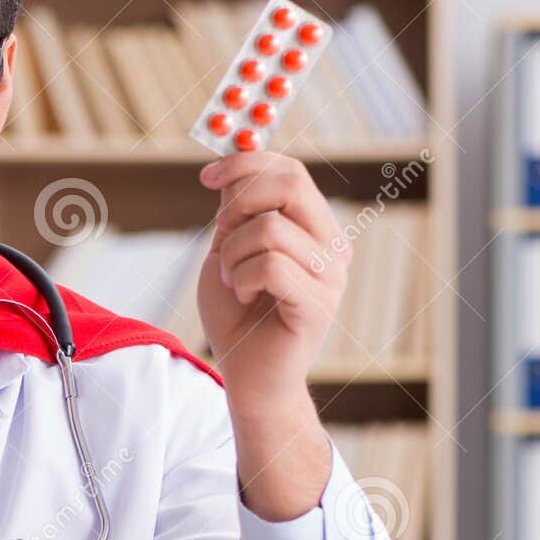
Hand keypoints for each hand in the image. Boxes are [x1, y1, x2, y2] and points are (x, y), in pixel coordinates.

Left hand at [196, 151, 348, 413]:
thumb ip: (235, 212)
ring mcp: (331, 277)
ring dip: (232, 252)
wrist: (247, 377)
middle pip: (291, 183)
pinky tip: (242, 296)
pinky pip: (271, 266)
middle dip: (239, 200)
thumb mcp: (227, 251)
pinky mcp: (319, 305)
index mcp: (315, 228)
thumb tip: (234, 166)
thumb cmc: (236, 316)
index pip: (291, 170)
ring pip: (271, 228)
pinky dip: (241, 277)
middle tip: (219, 232)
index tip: (206, 176)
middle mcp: (332, 247)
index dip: (246, 163)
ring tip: (232, 280)